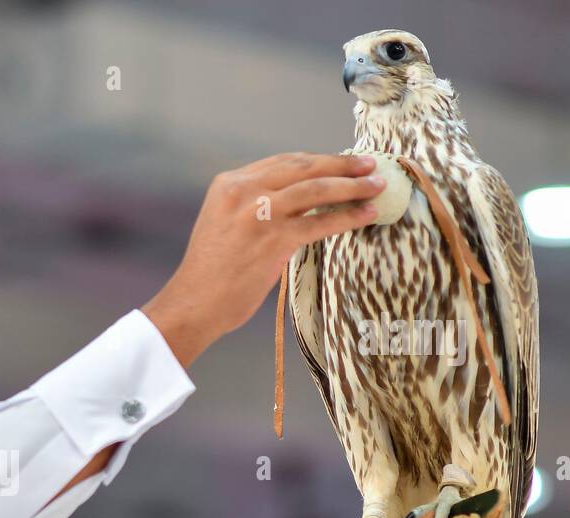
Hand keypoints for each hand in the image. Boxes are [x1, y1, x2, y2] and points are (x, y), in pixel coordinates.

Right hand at [141, 152, 384, 367]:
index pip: (283, 162)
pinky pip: (320, 222)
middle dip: (341, 164)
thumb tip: (298, 206)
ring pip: (317, 189)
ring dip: (353, 186)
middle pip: (304, 166)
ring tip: (376, 187)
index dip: (318, 160)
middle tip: (369, 165)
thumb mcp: (226, 225)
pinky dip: (348, 217)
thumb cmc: (210, 274)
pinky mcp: (273, 239)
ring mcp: (258, 212)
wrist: (192, 304)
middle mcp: (243, 190)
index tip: (341, 163)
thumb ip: (255, 207)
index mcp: (229, 183)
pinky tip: (367, 214)